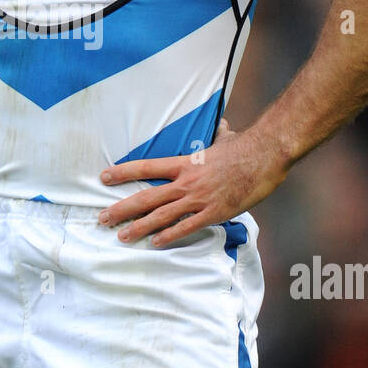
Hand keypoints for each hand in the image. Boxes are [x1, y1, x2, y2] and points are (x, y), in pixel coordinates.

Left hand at [96, 119, 287, 245]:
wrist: (265, 156)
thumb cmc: (245, 146)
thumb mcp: (225, 137)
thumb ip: (217, 134)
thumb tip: (220, 124)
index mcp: (185, 162)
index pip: (146, 166)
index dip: (123, 172)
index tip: (104, 177)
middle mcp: (186, 181)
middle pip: (146, 196)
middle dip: (122, 209)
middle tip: (103, 218)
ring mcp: (199, 199)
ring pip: (161, 215)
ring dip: (139, 227)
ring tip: (121, 237)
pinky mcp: (214, 213)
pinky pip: (187, 227)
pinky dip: (169, 236)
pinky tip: (155, 243)